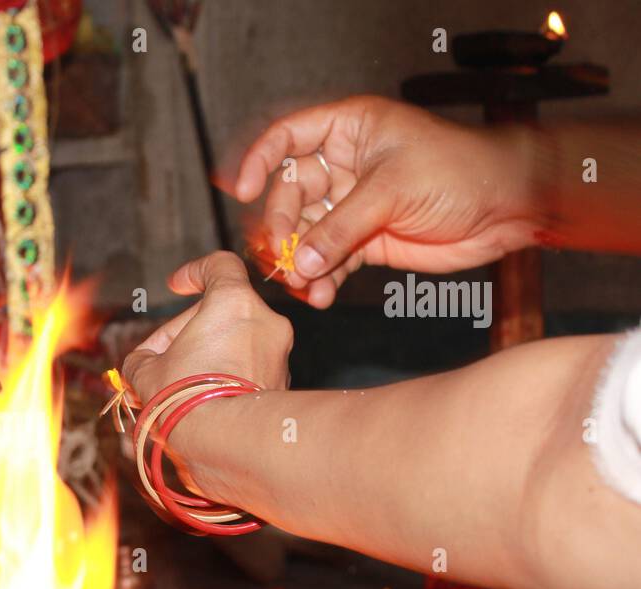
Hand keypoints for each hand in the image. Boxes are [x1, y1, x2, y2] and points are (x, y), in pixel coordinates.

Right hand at [122, 252, 291, 405]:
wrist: (227, 443)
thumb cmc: (186, 396)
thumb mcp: (147, 372)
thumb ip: (143, 358)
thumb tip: (142, 364)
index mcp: (233, 303)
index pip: (220, 265)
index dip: (194, 272)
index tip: (177, 286)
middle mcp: (265, 322)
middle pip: (222, 313)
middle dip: (186, 334)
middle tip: (156, 361)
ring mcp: (279, 355)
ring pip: (235, 344)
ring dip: (205, 358)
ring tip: (174, 389)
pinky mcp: (282, 385)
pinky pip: (248, 370)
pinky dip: (225, 379)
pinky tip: (199, 403)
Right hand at [236, 96, 538, 307]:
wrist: (507, 208)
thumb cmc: (460, 172)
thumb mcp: (393, 191)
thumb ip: (342, 227)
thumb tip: (299, 261)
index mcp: (348, 131)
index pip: (286, 138)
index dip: (259, 162)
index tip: (243, 193)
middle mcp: (343, 166)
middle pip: (288, 196)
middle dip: (283, 230)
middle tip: (288, 258)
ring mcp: (352, 205)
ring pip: (304, 234)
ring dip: (299, 261)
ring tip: (304, 286)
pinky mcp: (364, 241)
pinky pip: (328, 260)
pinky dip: (321, 280)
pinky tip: (321, 296)